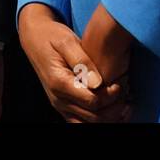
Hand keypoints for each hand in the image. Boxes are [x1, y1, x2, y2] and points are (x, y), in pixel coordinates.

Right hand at [19, 2, 129, 122]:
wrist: (34, 38)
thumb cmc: (52, 36)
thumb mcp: (67, 40)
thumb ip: (82, 61)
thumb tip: (98, 83)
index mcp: (59, 83)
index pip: (92, 101)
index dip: (111, 95)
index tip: (120, 82)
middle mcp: (58, 99)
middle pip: (94, 117)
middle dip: (114, 108)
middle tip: (125, 91)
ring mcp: (59, 105)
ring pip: (89, 124)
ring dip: (109, 117)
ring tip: (123, 102)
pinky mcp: (63, 106)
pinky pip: (82, 123)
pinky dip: (99, 119)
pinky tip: (111, 107)